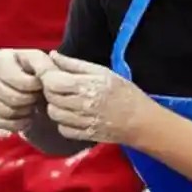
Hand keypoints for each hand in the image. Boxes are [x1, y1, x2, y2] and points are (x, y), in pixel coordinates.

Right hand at [0, 48, 56, 134]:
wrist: (38, 95)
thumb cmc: (42, 77)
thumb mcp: (47, 65)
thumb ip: (44, 67)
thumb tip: (38, 78)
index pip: (13, 77)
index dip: (31, 85)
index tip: (41, 85)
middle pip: (8, 96)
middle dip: (28, 100)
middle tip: (36, 97)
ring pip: (3, 111)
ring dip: (22, 113)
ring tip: (31, 107)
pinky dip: (14, 125)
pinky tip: (24, 118)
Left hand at [39, 51, 156, 144]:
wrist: (143, 121)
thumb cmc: (124, 92)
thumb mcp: (102, 72)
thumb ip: (74, 64)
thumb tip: (52, 55)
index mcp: (87, 86)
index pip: (52, 82)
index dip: (48, 78)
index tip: (53, 75)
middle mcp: (83, 105)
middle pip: (51, 97)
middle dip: (51, 91)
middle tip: (61, 88)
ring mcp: (83, 122)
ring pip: (54, 114)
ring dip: (56, 107)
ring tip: (67, 101)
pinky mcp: (85, 136)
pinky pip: (62, 129)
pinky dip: (63, 122)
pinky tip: (73, 116)